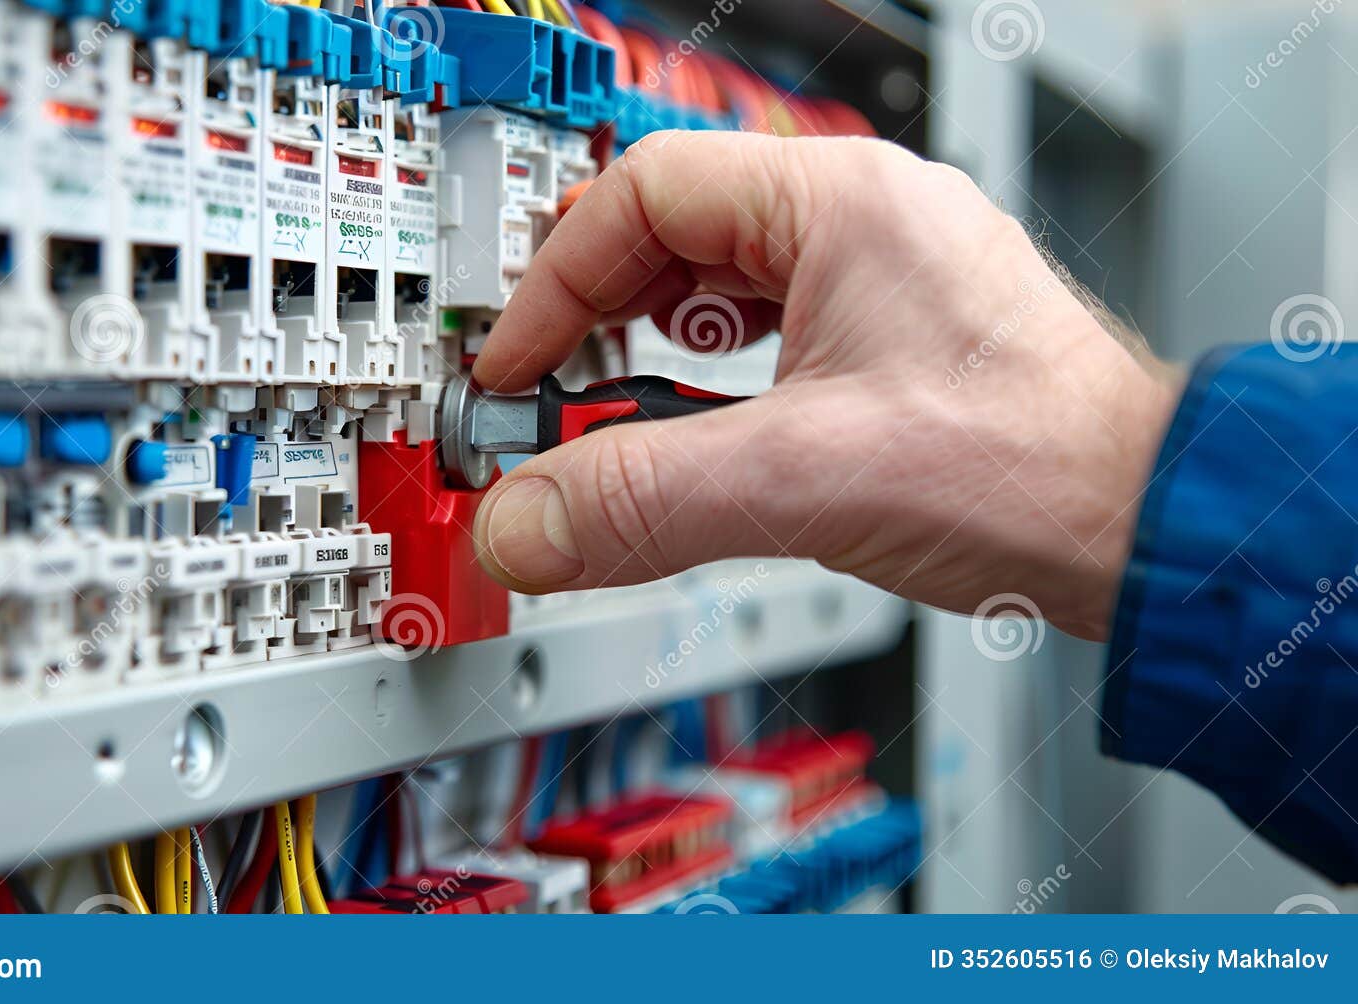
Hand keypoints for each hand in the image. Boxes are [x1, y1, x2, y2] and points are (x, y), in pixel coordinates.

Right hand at [470, 132, 1179, 639]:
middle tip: (549, 391)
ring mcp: (882, 280)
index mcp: (839, 203)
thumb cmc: (1034, 465)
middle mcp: (862, 223)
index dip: (555, 281)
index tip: (515, 365)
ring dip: (651, 352)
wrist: (1145, 528)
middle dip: (598, 316)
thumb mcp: (806, 479)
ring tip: (614, 419)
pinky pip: (766, 336)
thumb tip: (525, 523)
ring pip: (719, 288)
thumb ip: (646, 500)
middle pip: (673, 234)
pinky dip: (710, 382)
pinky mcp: (894, 340)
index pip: (642, 194)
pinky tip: (697, 436)